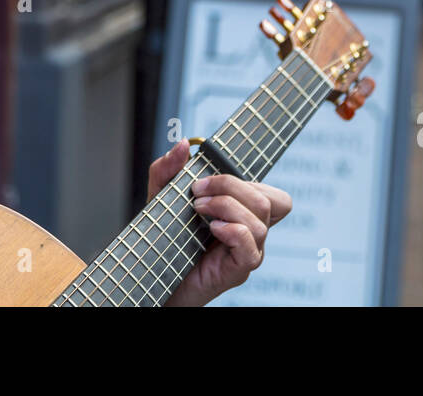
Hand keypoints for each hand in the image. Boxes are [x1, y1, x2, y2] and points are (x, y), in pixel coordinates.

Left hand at [147, 139, 291, 305]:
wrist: (149, 276)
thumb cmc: (163, 238)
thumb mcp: (160, 196)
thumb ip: (168, 168)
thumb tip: (184, 145)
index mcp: (242, 212)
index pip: (273, 194)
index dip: (247, 180)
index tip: (206, 178)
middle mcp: (251, 231)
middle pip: (268, 200)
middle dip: (231, 186)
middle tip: (198, 192)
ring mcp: (247, 251)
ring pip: (259, 220)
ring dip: (226, 206)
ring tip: (198, 210)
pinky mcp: (238, 269)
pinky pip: (250, 245)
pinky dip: (232, 230)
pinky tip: (212, 229)